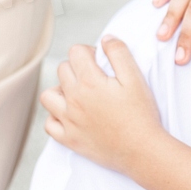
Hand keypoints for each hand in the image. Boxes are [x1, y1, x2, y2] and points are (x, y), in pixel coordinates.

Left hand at [42, 37, 163, 177]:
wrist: (142, 150)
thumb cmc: (141, 114)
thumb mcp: (136, 78)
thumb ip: (120, 54)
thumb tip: (106, 39)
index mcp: (89, 82)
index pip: (76, 52)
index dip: (90, 51)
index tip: (102, 61)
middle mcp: (74, 99)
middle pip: (62, 69)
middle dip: (77, 67)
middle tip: (96, 77)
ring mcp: (68, 120)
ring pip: (49, 95)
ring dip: (61, 90)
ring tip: (79, 94)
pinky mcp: (68, 139)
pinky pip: (49, 124)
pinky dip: (56, 116)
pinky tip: (72, 115)